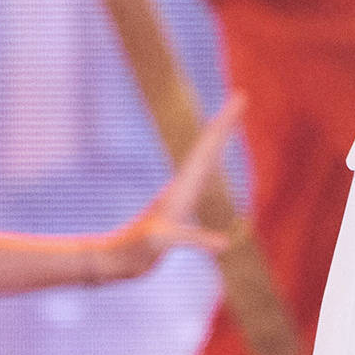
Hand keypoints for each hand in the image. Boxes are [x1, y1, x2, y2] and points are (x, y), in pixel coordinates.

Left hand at [100, 99, 246, 278]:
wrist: (113, 258)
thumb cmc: (136, 249)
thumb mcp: (163, 242)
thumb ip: (193, 240)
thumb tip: (225, 243)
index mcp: (183, 186)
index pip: (208, 147)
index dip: (225, 124)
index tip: (240, 98)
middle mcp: (183, 185)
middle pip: (207, 146)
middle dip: (224, 122)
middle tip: (241, 97)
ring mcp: (180, 195)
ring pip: (204, 159)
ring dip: (218, 140)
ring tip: (230, 123)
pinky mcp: (179, 208)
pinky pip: (202, 181)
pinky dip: (212, 167)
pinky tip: (215, 165)